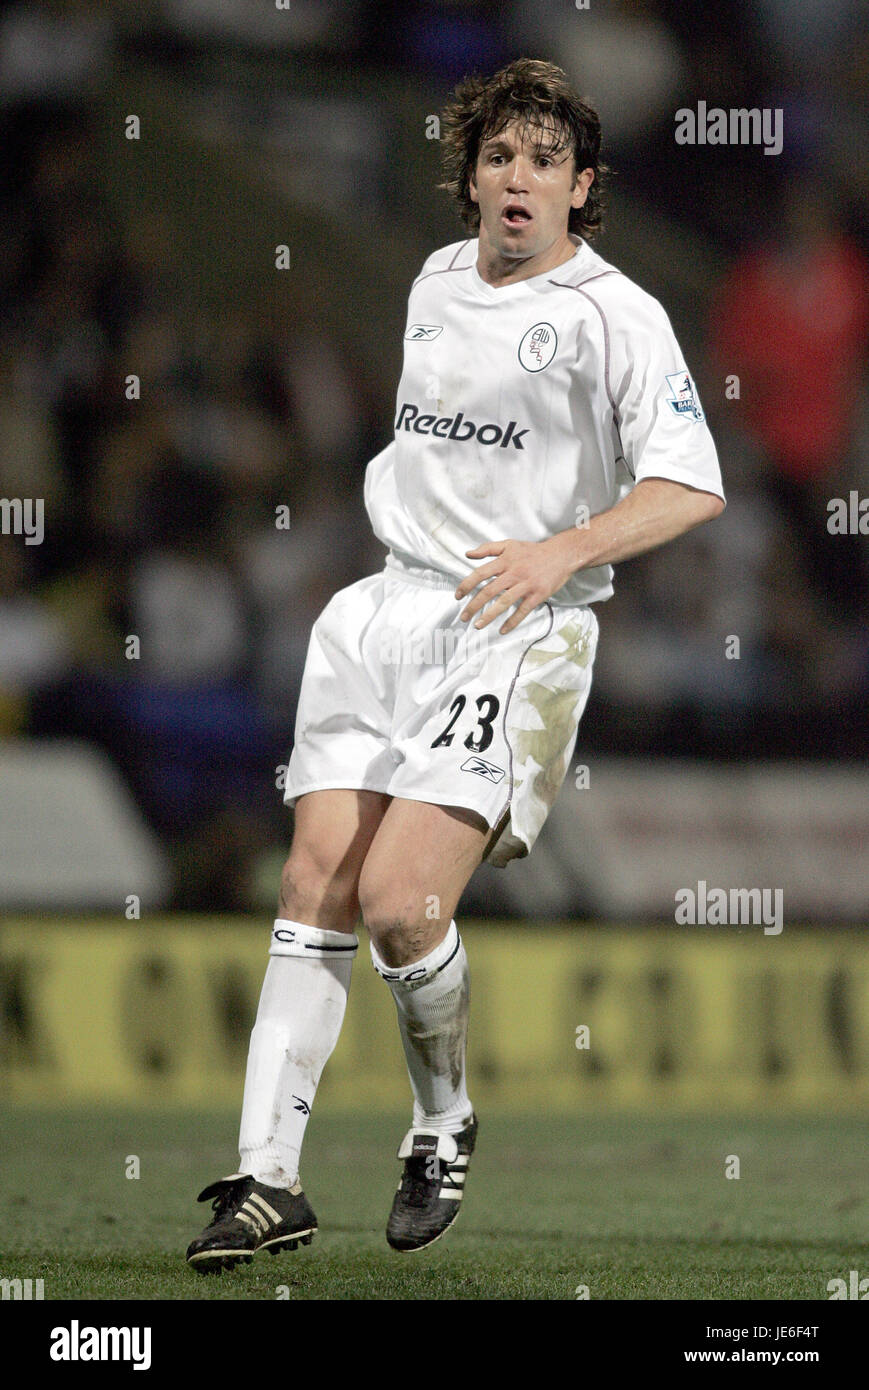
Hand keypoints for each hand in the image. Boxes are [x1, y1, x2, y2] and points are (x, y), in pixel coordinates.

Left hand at [454, 536, 574, 633]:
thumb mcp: (509, 544)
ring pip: (503, 602)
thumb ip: (488, 548)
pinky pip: (522, 611)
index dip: (467, 585)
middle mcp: (513, 573)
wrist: (561, 555)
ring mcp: (526, 585)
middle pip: (489, 591)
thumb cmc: (533, 551)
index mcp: (505, 561)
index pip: (480, 574)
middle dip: (473, 606)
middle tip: (464, 617)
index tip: (458, 596)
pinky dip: (512, 622)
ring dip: (489, 616)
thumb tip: (468, 554)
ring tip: (478, 625)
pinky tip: (502, 630)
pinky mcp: (537, 595)